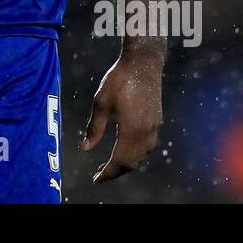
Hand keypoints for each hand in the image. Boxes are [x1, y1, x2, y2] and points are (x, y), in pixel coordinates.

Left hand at [81, 49, 162, 182]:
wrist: (143, 63)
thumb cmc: (119, 80)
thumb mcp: (100, 102)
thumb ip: (94, 128)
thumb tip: (86, 148)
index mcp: (131, 130)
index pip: (119, 161)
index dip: (108, 174)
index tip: (96, 179)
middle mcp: (146, 133)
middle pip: (132, 163)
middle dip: (116, 172)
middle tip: (100, 174)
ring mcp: (154, 127)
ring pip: (142, 156)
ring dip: (126, 163)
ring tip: (110, 164)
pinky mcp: (157, 121)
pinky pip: (147, 146)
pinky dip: (136, 153)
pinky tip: (125, 148)